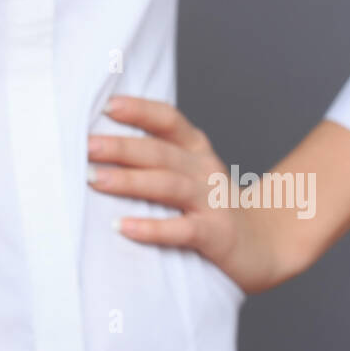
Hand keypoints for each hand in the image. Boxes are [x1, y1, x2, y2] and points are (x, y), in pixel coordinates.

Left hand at [87, 95, 302, 295]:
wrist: (264, 245)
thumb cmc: (208, 206)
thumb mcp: (188, 173)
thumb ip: (153, 158)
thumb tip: (95, 147)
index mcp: (195, 148)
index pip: (168, 119)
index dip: (139, 110)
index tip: (107, 106)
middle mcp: (204, 169)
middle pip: (160, 152)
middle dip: (121, 146)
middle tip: (86, 145)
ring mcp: (212, 201)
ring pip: (168, 185)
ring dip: (129, 181)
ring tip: (94, 179)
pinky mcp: (216, 235)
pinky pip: (182, 229)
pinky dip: (152, 228)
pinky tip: (123, 227)